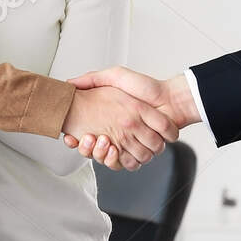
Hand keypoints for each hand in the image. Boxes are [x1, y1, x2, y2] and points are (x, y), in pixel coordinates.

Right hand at [61, 84, 179, 169]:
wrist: (170, 99)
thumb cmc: (146, 87)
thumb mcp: (115, 76)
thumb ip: (94, 78)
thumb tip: (70, 83)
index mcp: (108, 119)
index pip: (83, 135)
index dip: (73, 139)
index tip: (69, 135)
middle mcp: (116, 133)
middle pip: (91, 150)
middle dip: (85, 147)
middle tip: (86, 137)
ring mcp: (127, 144)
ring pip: (104, 158)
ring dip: (98, 153)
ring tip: (100, 141)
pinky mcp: (138, 153)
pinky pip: (123, 164)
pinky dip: (114, 160)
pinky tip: (112, 149)